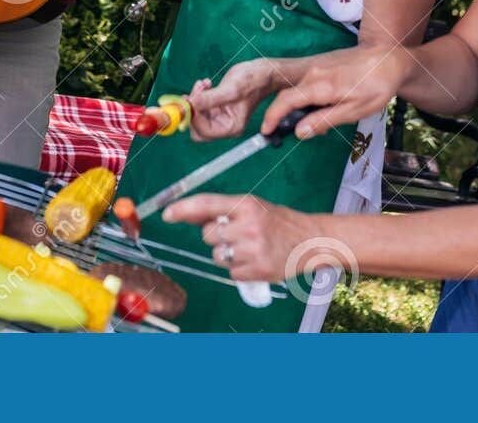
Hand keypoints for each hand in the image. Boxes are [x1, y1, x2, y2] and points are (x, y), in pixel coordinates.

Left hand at [162, 194, 321, 282]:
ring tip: (247, 248)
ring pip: (217, 256)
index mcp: (246, 204)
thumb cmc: (277, 221)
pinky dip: (238, 269)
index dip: (183, 209)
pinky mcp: (258, 271)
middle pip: (208, 235)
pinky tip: (255, 260)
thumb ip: (222, 210)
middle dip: (216, 236)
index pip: (206, 204)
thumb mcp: (252, 207)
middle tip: (237, 234)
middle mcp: (248, 226)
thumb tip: (186, 214)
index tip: (167, 214)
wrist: (310, 240)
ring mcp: (253, 250)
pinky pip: (231, 273)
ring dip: (226, 254)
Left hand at [187, 59, 286, 140]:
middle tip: (196, 92)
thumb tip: (192, 105)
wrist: (260, 71)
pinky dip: (199, 93)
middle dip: (194, 109)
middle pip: (197, 127)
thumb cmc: (253, 81)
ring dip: (196, 98)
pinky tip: (206, 83)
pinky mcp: (216, 106)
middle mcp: (225, 125)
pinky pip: (200, 105)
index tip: (190, 100)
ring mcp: (219, 116)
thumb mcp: (232, 89)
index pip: (204, 131)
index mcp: (231, 127)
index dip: (194, 117)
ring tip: (204, 84)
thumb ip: (211, 99)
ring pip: (196, 114)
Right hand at [258, 44, 414, 139]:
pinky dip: (309, 98)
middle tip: (304, 132)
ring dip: (301, 109)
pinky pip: (307, 84)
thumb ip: (323, 120)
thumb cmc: (375, 86)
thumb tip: (298, 132)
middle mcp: (312, 73)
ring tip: (323, 120)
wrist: (389, 57)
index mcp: (319, 85)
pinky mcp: (321, 64)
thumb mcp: (353, 110)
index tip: (266, 131)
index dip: (272, 117)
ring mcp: (316, 67)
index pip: (285, 102)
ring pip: (299, 91)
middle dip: (288, 117)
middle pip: (289, 97)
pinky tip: (327, 106)